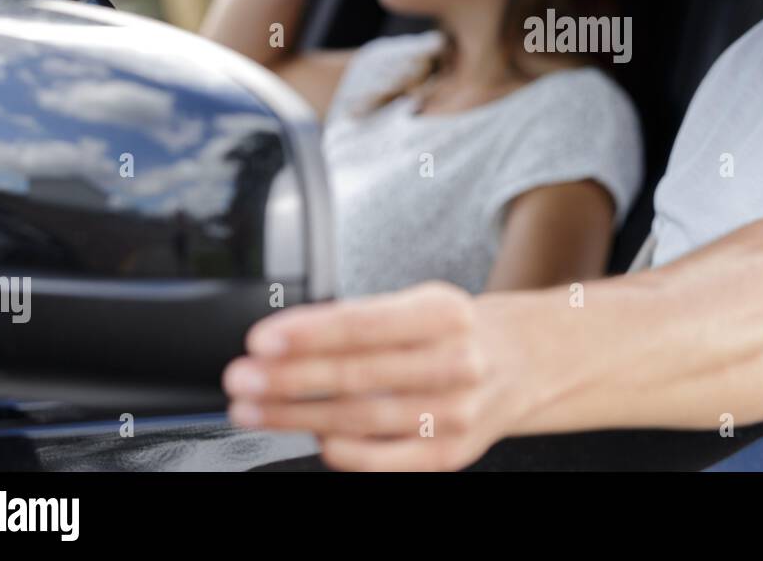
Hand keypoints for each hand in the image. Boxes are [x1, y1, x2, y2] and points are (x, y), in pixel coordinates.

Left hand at [223, 282, 533, 470]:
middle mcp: (457, 363)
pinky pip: (383, 460)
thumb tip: (288, 337)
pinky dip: (341, 451)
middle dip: (288, 379)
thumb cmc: (455, 331)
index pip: (364, 324)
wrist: (521, 363)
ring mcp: (456, 413)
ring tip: (254, 409)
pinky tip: (311, 438)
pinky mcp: (450, 453)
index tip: (261, 341)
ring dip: (297, 416)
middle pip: (357, 376)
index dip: (308, 334)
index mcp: (447, 313)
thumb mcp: (420, 302)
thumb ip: (361, 316)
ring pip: (361, 420)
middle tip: (242, 378)